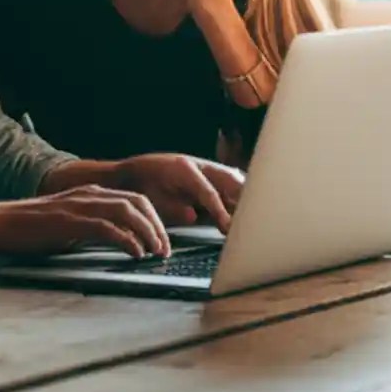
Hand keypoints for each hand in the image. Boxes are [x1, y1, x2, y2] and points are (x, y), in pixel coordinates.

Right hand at [0, 185, 170, 258]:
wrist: (0, 223)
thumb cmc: (32, 228)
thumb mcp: (70, 224)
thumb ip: (92, 227)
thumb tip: (118, 242)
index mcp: (91, 193)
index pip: (135, 199)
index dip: (154, 219)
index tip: (162, 240)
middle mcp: (90, 194)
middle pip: (138, 202)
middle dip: (157, 226)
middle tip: (164, 249)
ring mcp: (80, 206)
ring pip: (127, 211)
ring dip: (146, 232)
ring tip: (155, 252)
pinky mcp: (70, 221)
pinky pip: (106, 228)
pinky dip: (126, 240)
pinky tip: (134, 253)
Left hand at [114, 153, 244, 232]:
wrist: (137, 172)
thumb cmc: (144, 186)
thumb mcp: (155, 199)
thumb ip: (175, 208)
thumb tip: (194, 216)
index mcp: (184, 169)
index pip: (209, 192)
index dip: (221, 211)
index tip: (228, 227)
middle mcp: (199, 164)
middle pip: (230, 180)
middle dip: (243, 199)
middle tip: (251, 220)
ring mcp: (206, 167)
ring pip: (233, 178)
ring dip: (245, 195)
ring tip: (253, 214)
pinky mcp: (209, 173)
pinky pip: (229, 181)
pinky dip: (239, 192)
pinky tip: (246, 204)